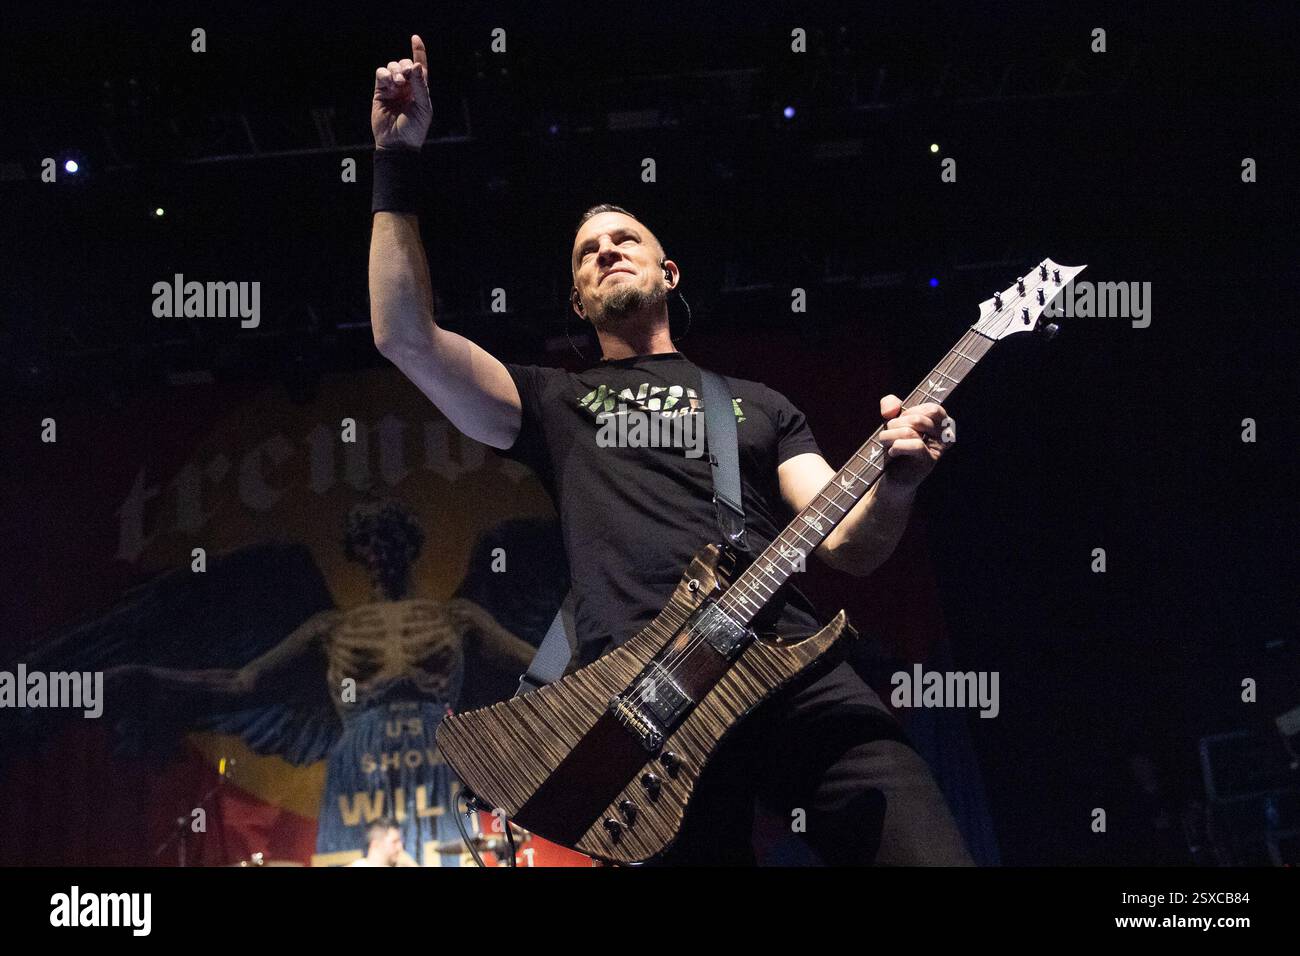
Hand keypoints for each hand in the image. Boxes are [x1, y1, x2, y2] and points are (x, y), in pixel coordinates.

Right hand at [372, 34, 432, 149]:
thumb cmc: (414, 128)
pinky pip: (380, 74)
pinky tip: (389, 85)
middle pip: (405, 64)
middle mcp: (406, 87)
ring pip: (391, 66)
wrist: (397, 143)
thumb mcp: (423, 106)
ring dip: (395, 71)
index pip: (420, 67)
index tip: (415, 38)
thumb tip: (416, 65)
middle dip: (405, 66)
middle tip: (406, 76)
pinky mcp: (379, 91)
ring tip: (397, 84)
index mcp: (420, 89)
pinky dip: (384, 75)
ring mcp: (392, 88)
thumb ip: (420, 85)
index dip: (418, 52)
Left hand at [877, 394, 953, 490]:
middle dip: (896, 423)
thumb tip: (891, 410)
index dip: (911, 411)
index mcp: (941, 424)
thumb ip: (891, 405)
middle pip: (919, 419)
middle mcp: (944, 436)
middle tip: (890, 433)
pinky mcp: (928, 462)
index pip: (933, 409)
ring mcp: (937, 450)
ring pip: (911, 431)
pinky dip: (896, 447)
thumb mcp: (893, 421)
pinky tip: (892, 453)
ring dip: (890, 435)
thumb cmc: (896, 447)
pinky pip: (914, 446)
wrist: (892, 478)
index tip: (900, 420)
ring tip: (887, 442)